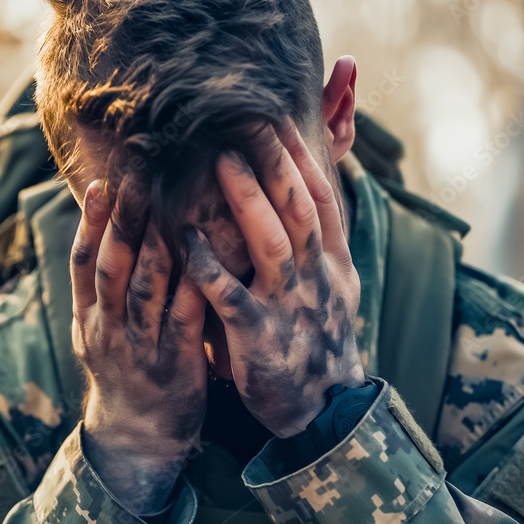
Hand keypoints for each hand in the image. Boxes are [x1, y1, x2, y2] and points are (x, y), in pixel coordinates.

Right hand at [71, 175, 207, 513]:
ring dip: (157, 244)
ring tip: (170, 204)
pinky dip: (192, 284)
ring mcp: (139, 347)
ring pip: (145, 288)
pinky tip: (205, 255)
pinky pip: (184, 318)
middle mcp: (107, 329)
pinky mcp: (175, 364)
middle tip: (137, 177)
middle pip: (112, 267)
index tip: (99, 183)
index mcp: (87, 318)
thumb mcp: (98, 333)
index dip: (88, 222)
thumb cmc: (125, 371)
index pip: (83, 263)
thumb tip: (103, 232)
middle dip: (123, 221)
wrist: (138, 437)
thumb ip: (100, 291)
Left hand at [186, 119, 364, 437]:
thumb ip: (323, 237)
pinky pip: (233, 298)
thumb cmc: (319, 337)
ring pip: (272, 243)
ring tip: (220, 159)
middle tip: (247, 118)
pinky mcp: (261, 338)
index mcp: (330, 262)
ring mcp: (289, 306)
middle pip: (298, 208)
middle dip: (275, 161)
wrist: (325, 408)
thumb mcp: (337, 284)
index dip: (300, 155)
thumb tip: (317, 185)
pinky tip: (186, 239)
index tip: (275, 115)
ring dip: (248, 200)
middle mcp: (315, 276)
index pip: (320, 197)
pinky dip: (210, 267)